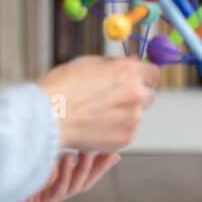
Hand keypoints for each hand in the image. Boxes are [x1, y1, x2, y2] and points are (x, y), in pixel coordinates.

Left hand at [14, 152, 119, 201]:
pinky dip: (63, 176)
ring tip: (86, 151)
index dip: (100, 166)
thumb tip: (72, 124)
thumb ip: (52, 145)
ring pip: (71, 188)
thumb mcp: (35, 151)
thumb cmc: (5, 163)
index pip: (83, 177)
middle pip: (82, 184)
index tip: (115, 152)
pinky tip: (67, 160)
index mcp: (51, 184)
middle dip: (98, 169)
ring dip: (82, 169)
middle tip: (110, 152)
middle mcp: (48, 195)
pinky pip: (54, 192)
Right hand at [37, 56, 159, 150]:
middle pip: (149, 95)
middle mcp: (136, 93)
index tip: (138, 82)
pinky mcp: (126, 138)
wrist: (48, 117)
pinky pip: (126, 132)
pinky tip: (95, 127)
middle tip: (114, 100)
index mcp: (128, 71)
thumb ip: (115, 65)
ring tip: (96, 114)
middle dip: (136, 97)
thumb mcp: (89, 63)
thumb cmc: (62, 88)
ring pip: (136, 115)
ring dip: (123, 114)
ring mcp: (133, 117)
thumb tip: (131, 63)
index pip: (153, 73)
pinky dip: (115, 131)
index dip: (144, 78)